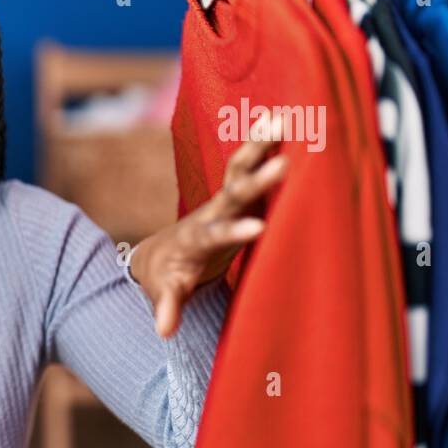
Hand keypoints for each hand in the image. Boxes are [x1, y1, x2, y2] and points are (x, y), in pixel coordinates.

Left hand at [130, 112, 288, 337]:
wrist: (162, 253)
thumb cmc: (168, 275)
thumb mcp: (167, 291)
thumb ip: (167, 305)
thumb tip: (163, 331)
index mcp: (195, 239)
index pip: (215, 234)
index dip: (234, 232)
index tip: (257, 229)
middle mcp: (210, 213)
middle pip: (232, 194)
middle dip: (257, 181)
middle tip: (284, 164)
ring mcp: (223, 200)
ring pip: (240, 169)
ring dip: (260, 145)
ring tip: (283, 118)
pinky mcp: (236, 194)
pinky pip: (251, 164)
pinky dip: (265, 143)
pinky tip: (285, 116)